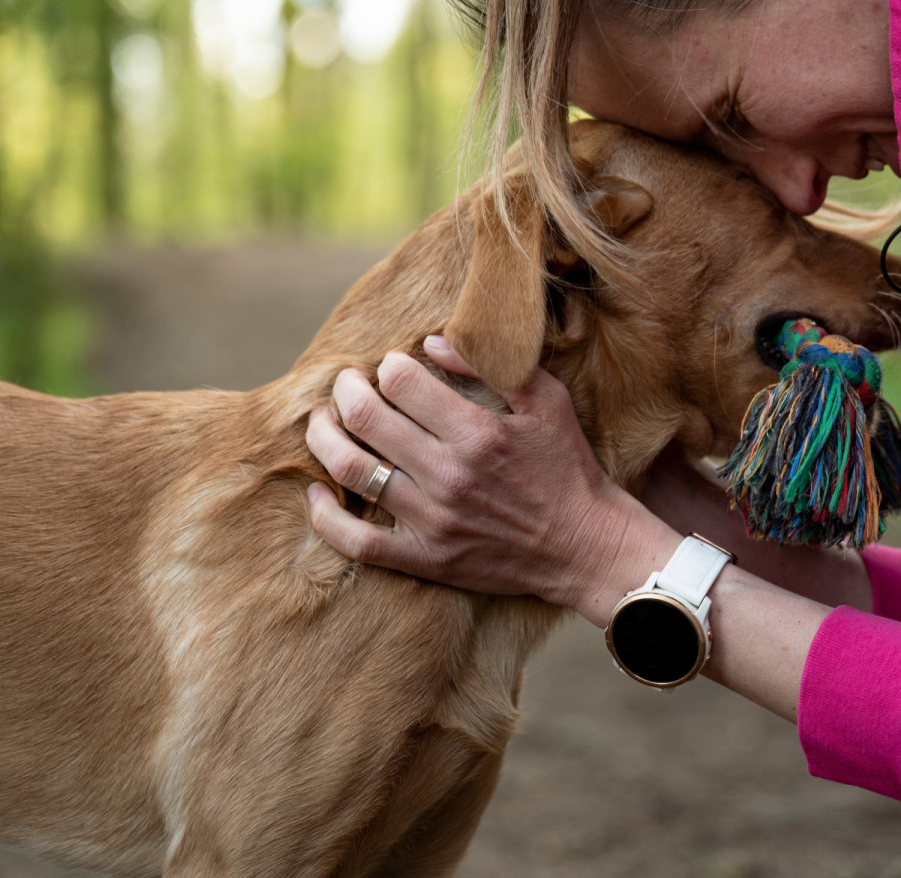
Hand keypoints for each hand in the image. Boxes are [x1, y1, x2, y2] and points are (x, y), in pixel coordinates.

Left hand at [303, 336, 680, 622]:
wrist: (584, 546)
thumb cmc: (567, 467)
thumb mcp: (546, 401)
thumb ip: (491, 366)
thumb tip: (432, 343)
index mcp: (477, 432)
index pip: (401, 382)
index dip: (387, 366)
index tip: (391, 366)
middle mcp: (449, 475)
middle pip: (366, 419)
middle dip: (347, 391)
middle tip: (347, 384)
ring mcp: (432, 520)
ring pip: (354, 471)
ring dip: (324, 439)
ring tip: (320, 421)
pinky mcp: (424, 557)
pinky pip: (357, 541)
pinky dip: (326, 516)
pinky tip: (317, 491)